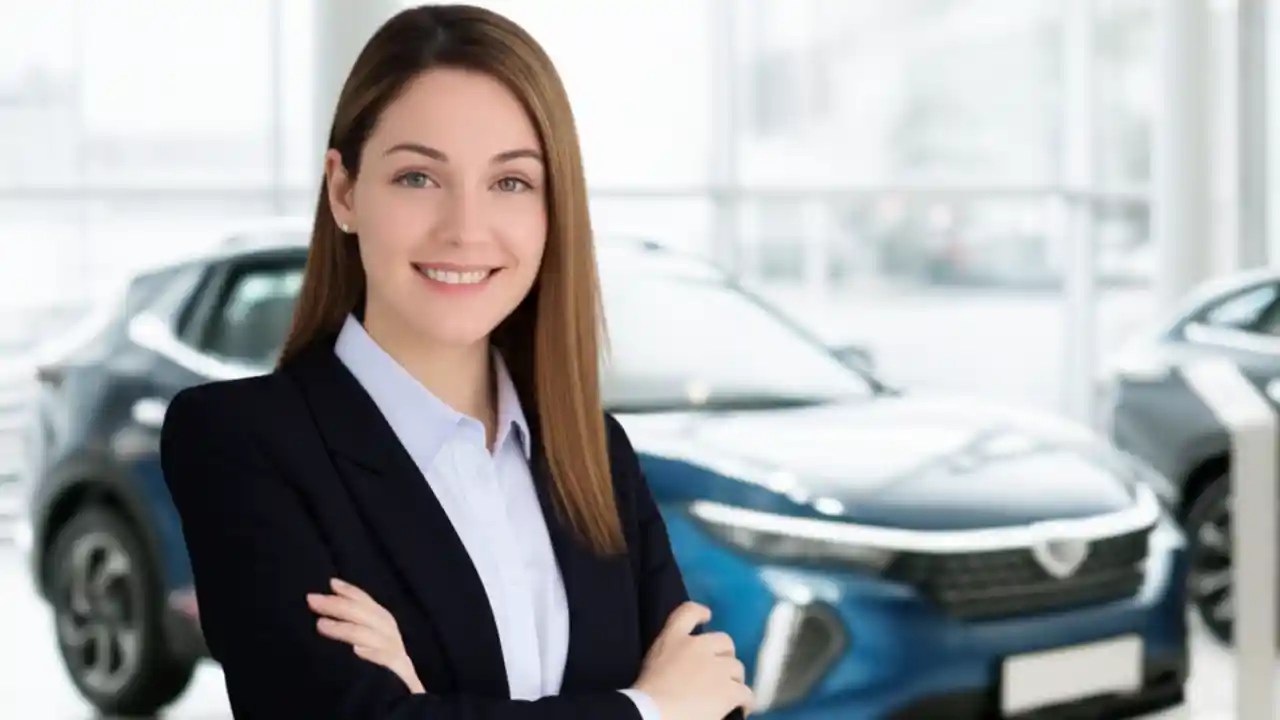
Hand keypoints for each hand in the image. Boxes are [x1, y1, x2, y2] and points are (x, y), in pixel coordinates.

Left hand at [307, 578, 424, 693]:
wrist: (403, 707)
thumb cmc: (380, 676)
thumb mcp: (369, 649)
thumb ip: (356, 632)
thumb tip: (326, 614)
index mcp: (387, 632)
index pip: (370, 606)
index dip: (352, 592)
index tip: (331, 582)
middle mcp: (394, 641)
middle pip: (371, 617)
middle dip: (341, 605)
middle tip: (313, 600)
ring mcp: (398, 659)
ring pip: (376, 637)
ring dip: (348, 629)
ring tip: (321, 625)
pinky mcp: (400, 678)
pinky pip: (388, 663)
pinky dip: (374, 656)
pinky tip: (356, 650)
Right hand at [632, 602, 753, 719]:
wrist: (654, 713)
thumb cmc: (646, 693)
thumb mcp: (651, 662)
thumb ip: (669, 654)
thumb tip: (682, 665)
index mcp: (673, 638)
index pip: (688, 612)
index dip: (700, 612)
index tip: (707, 616)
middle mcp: (699, 646)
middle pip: (724, 641)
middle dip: (725, 655)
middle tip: (720, 671)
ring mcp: (717, 667)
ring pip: (737, 668)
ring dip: (734, 679)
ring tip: (729, 693)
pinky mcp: (729, 690)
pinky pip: (746, 693)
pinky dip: (745, 701)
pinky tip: (741, 708)